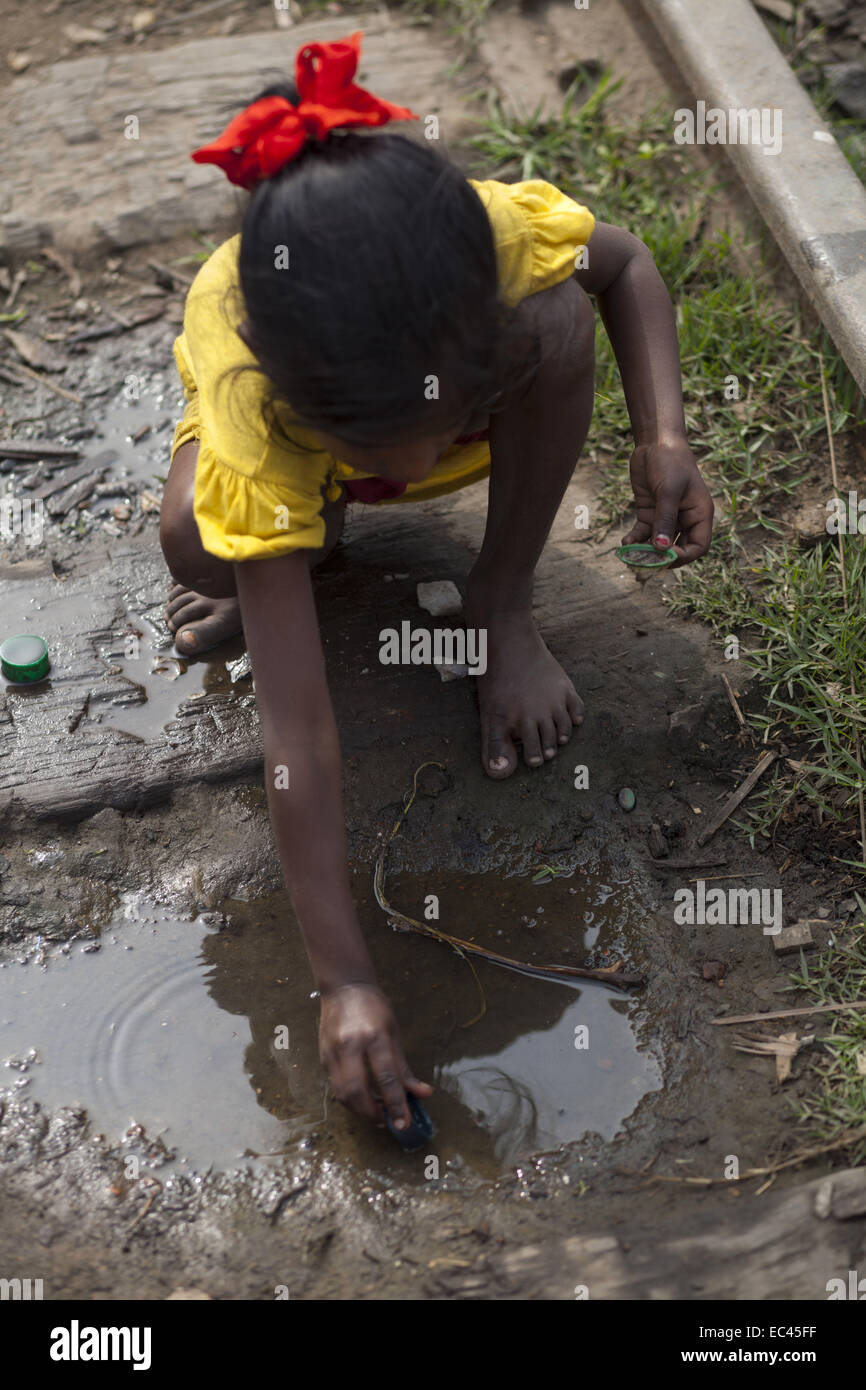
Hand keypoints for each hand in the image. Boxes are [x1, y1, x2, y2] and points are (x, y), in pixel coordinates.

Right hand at [318, 983, 432, 1129]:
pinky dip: (349, 1099)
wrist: (344, 987)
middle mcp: (350, 1045)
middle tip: (386, 1121)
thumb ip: (405, 1068)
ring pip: (342, 1093)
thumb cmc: (374, 1007)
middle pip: (357, 1091)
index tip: (404, 1123)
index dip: (396, 1104)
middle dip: (372, 1113)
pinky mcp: (322, 1056)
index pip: (386, 1077)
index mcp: (375, 1036)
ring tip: (375, 1114)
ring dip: (359, 1110)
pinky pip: (335, 1086)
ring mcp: (332, 1051)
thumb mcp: (394, 1032)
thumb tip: (424, 1094)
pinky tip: (362, 1100)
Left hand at [622, 438, 712, 567]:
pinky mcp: (650, 512)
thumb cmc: (670, 463)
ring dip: (645, 552)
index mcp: (700, 514)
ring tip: (630, 556)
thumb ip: (664, 520)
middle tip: (644, 562)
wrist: (656, 442)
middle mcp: (686, 518)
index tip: (665, 558)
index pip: (699, 546)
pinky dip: (636, 540)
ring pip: (659, 543)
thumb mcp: (668, 491)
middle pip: (678, 548)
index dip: (684, 557)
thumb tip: (660, 549)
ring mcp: (667, 516)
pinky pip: (645, 533)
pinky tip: (625, 543)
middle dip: (662, 558)